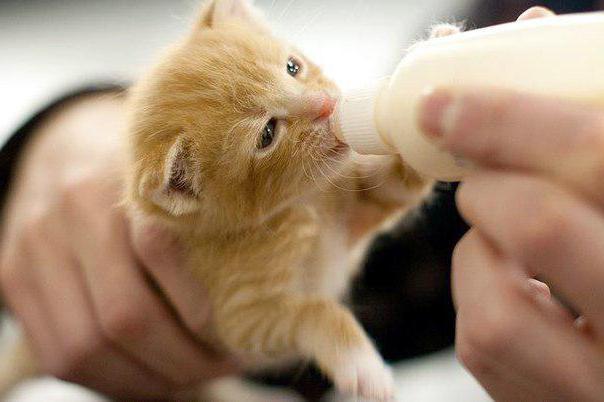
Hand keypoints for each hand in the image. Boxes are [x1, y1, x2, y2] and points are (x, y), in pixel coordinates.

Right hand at [0, 94, 235, 398]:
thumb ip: (210, 210)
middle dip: (182, 359)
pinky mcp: (12, 278)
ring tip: (189, 377)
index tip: (241, 336)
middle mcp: (67, 212)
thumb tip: (267, 285)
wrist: (63, 145)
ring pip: (86, 347)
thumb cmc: (139, 165)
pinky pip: (58, 354)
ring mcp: (31, 249)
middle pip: (125, 316)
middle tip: (222, 366)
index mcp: (119, 175)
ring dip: (147, 380)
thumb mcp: (176, 166)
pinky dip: (110, 381)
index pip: (160, 252)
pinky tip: (148, 377)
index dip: (203, 311)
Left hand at [420, 7, 603, 400]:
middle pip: (539, 223)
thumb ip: (582, 123)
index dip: (509, 119)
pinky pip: (482, 347)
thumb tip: (531, 31)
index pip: (593, 157)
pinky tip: (509, 280)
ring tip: (507, 234)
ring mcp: (597, 384)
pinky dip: (476, 294)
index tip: (442, 104)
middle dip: (488, 182)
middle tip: (485, 177)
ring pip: (494, 305)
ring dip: (478, 248)